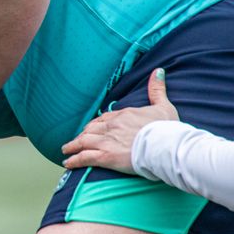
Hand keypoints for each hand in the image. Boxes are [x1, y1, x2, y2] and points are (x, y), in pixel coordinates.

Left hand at [62, 69, 177, 173]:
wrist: (165, 146)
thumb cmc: (167, 128)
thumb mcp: (163, 106)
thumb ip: (157, 89)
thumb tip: (158, 71)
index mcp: (122, 114)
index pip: (103, 119)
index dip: (96, 125)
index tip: (91, 129)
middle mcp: (111, 126)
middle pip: (90, 130)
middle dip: (82, 135)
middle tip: (76, 141)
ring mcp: (106, 141)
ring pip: (83, 142)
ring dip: (73, 146)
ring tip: (66, 150)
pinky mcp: (105, 156)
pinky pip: (84, 157)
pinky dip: (74, 160)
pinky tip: (68, 162)